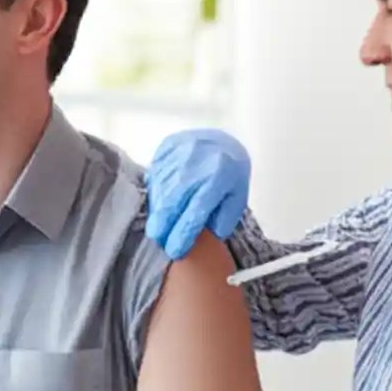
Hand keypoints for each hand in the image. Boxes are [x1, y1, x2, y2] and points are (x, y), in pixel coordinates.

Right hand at [146, 129, 251, 259]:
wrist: (225, 140)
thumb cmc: (231, 174)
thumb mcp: (237, 198)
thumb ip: (223, 219)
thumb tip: (205, 238)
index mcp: (217, 180)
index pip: (194, 213)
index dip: (182, 235)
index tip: (174, 251)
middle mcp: (195, 166)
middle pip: (170, 202)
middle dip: (161, 226)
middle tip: (159, 240)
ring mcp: (178, 153)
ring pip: (159, 190)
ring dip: (156, 211)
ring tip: (158, 225)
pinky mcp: (167, 146)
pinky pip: (154, 173)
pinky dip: (154, 191)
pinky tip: (157, 202)